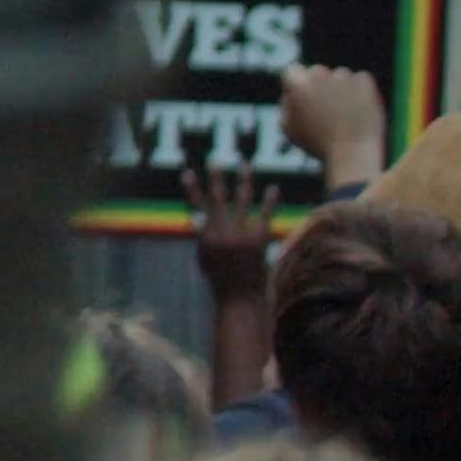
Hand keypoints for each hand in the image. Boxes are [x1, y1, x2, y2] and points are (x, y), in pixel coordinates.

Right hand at [185, 162, 280, 303]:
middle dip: (215, 179)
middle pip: (217, 199)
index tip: (187, 172)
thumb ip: (201, 238)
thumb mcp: (203, 259)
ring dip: (243, 180)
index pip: (197, 207)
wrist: (240, 297)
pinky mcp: (259, 239)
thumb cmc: (219, 280)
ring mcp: (241, 234)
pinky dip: (269, 201)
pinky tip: (272, 188)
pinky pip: (264, 214)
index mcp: (205, 237)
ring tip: (244, 165)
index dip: (192, 189)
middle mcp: (222, 232)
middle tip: (214, 162)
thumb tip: (196, 218)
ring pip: (241, 200)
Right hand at [278, 65, 386, 186]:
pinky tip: (357, 109)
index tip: (302, 101)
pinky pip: (360, 80)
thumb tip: (291, 93)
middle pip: (316, 72)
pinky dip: (359, 91)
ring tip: (343, 115)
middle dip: (319, 85)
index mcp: (298, 83)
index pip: (292, 72)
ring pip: (339, 77)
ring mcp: (343, 76)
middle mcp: (319, 73)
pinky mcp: (364, 80)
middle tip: (325, 109)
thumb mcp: (288, 128)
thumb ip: (286, 105)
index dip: (297, 87)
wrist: (352, 151)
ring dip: (340, 88)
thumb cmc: (317, 144)